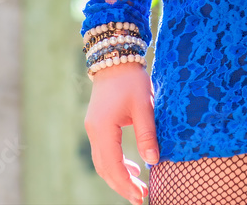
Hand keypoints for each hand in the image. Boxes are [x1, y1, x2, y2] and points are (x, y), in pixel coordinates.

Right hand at [84, 62, 158, 204]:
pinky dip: (115, 164)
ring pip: (102, 162)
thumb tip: (153, 161)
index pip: (112, 166)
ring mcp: (93, 128)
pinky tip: (132, 167)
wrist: (115, 56)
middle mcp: (94, 131)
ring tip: (138, 186)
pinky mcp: (97, 124)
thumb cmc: (131, 79)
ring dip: (118, 176)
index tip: (141, 196)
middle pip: (104, 168)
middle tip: (140, 197)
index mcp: (103, 128)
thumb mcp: (144, 105)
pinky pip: (103, 151)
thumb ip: (147, 134)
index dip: (126, 184)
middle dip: (121, 185)